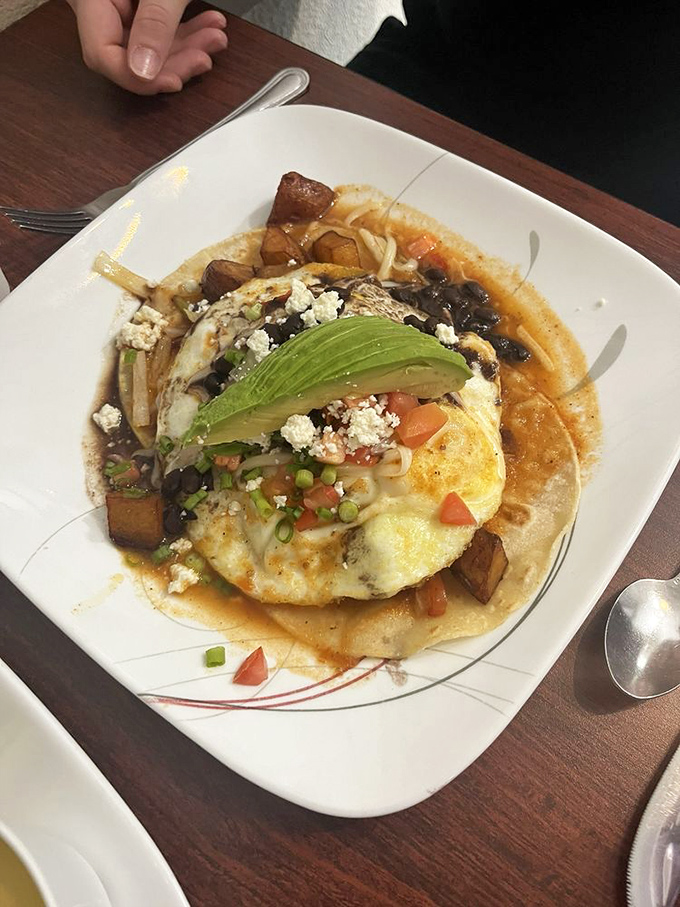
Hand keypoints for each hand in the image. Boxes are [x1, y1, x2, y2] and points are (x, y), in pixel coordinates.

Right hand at [67, 0, 227, 94]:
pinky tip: (210, 28)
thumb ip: (155, 23)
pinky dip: (188, 33)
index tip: (170, 82)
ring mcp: (122, 2)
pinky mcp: (142, 1)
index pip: (101, 53)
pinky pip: (161, 29)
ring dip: (188, 48)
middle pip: (129, 55)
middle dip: (173, 62)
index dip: (136, 76)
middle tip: (202, 59)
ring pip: (150, 47)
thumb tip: (143, 71)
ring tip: (214, 38)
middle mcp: (100, 0)